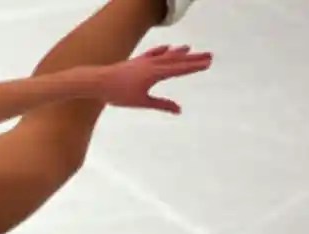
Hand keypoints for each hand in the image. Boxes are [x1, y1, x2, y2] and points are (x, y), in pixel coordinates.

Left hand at [97, 45, 212, 114]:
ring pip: (166, 55)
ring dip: (179, 53)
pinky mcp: (136, 61)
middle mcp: (152, 64)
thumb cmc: (118, 94)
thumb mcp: (142, 102)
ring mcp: (144, 61)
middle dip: (193, 59)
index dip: (194, 67)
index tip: (208, 63)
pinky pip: (153, 53)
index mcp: (156, 74)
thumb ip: (161, 105)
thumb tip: (178, 110)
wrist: (98, 81)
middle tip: (209, 56)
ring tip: (191, 49)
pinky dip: (162, 50)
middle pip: (177, 61)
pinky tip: (168, 48)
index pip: (180, 69)